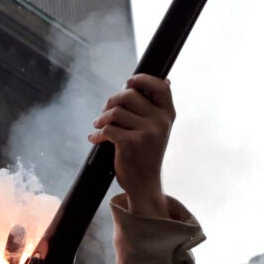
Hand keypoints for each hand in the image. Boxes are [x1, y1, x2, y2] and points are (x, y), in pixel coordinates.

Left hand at [92, 75, 174, 216]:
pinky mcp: (131, 143)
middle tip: (104, 111)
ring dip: (102, 118)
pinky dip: (97, 133)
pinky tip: (95, 138)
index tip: (128, 83)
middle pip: (129, 95)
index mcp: (168, 114)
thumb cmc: (146, 153)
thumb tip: (164, 80)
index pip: (160, 86)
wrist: (145, 183)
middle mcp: (160, 121)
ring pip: (115, 112)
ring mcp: (147, 132)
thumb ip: (155, 107)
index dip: (142, 79)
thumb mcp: (157, 128)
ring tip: (98, 125)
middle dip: (111, 101)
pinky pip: (107, 128)